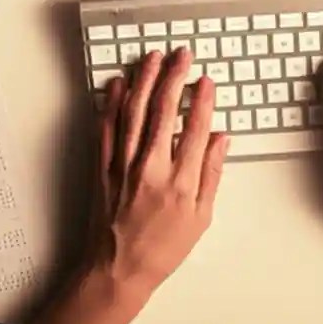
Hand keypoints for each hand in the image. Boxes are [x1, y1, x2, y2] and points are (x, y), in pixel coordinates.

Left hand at [33, 49, 228, 323]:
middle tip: (181, 55)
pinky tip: (117, 84)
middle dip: (174, 76)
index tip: (206, 80)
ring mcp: (123, 165)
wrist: (117, 268)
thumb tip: (219, 140)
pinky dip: (111, 102)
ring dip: (144, 80)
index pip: (194, 128)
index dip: (202, 99)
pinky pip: (106, 127)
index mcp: (180, 181)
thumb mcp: (201, 217)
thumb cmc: (160, 248)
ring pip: (133, 111)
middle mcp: (150, 168)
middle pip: (162, 110)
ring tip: (152, 58)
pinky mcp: (103, 167)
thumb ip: (211, 174)